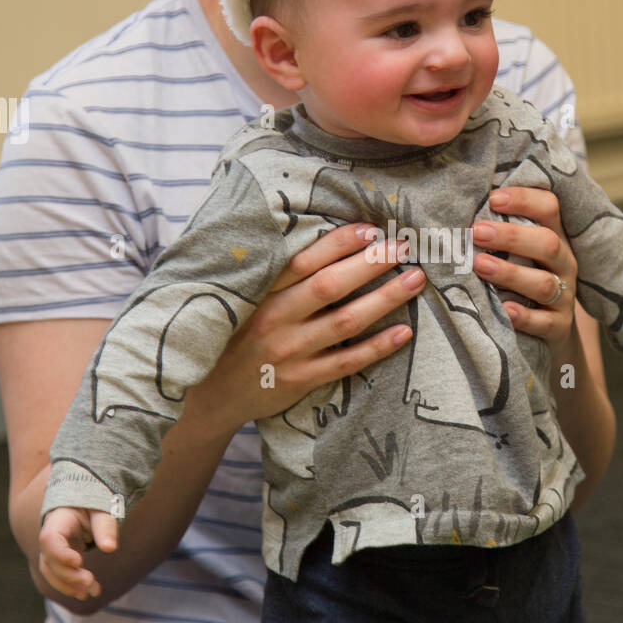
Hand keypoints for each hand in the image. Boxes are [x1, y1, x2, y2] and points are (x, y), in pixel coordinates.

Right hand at [38, 506, 119, 600]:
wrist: (85, 506)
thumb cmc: (94, 506)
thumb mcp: (103, 511)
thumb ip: (105, 527)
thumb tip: (110, 548)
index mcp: (58, 520)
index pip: (49, 539)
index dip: (60, 553)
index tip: (79, 562)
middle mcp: (49, 536)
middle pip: (50, 560)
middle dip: (70, 574)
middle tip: (91, 582)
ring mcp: (50, 549)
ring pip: (51, 572)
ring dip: (69, 586)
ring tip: (92, 593)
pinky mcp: (56, 559)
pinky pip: (57, 576)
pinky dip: (70, 586)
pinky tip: (86, 593)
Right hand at [184, 223, 425, 440]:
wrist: (207, 394)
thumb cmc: (232, 337)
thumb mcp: (241, 301)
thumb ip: (274, 276)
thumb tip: (323, 243)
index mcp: (260, 293)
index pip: (303, 260)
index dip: (339, 243)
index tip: (369, 227)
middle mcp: (274, 318)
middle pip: (330, 285)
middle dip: (370, 263)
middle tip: (403, 246)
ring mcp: (289, 351)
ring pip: (345, 320)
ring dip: (384, 298)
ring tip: (415, 280)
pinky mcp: (301, 379)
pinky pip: (346, 361)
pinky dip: (378, 347)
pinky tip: (405, 332)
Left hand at [471, 187, 577, 347]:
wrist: (552, 329)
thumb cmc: (522, 280)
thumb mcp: (519, 253)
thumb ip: (499, 231)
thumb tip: (457, 205)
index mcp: (554, 237)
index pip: (549, 208)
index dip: (524, 199)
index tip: (493, 199)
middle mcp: (563, 264)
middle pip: (548, 243)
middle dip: (511, 236)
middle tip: (476, 232)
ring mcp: (564, 297)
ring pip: (544, 284)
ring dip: (511, 273)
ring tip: (480, 265)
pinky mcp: (559, 327)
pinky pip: (544, 322)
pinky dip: (524, 317)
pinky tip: (505, 309)